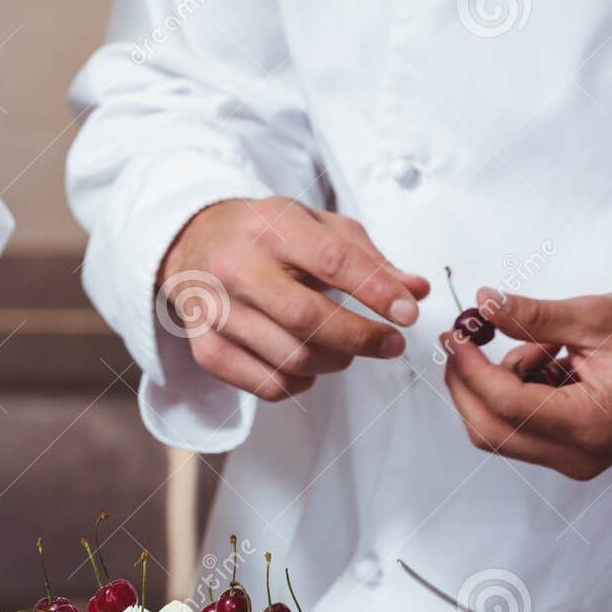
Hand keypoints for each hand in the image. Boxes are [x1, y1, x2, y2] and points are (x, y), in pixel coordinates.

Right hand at [158, 198, 429, 400]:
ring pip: (290, 357)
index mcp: (270, 227)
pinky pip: (266, 385)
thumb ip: (368, 258)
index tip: (407, 313)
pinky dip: (299, 383)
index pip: (331, 260)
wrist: (195, 243)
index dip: (376, 291)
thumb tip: (416, 292)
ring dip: (334, 361)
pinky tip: (308, 365)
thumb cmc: (266, 235)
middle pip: (307, 318)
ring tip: (346, 349)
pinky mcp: (206, 347)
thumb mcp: (317, 227)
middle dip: (361, 337)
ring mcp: (216, 311)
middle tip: (390, 343)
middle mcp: (237, 267)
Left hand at [440, 289, 611, 480]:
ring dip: (499, 383)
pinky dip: (517, 392)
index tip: (454, 335)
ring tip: (545, 346)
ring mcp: (572, 460)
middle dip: (467, 381)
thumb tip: (482, 303)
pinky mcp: (569, 452)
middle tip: (467, 339)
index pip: (504, 404)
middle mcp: (577, 455)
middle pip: (488, 428)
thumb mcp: (599, 316)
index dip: (469, 367)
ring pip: (498, 430)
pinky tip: (551, 362)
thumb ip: (534, 314)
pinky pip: (518, 428)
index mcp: (589, 424)